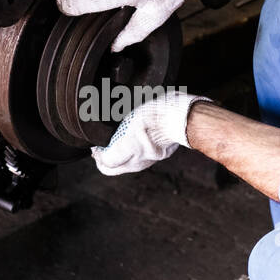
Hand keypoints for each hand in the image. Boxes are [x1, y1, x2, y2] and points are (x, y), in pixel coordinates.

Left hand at [92, 92, 211, 174]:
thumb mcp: (133, 112)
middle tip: (99, 149)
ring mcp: (148, 160)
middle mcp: (139, 159)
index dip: (97, 154)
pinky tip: (131, 144)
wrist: (184, 117)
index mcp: (131, 147)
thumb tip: (105, 133)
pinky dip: (130, 156)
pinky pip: (137, 162)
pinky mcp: (156, 158)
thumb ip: (119, 125)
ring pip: (124, 167)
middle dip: (102, 160)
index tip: (95, 146)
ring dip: (116, 158)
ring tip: (114, 145)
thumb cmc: (159, 110)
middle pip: (111, 169)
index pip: (106, 161)